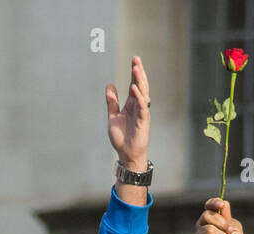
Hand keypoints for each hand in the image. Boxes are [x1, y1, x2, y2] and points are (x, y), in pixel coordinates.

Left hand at [106, 55, 149, 169]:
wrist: (126, 154)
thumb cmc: (121, 137)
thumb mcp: (112, 116)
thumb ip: (112, 101)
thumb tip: (110, 85)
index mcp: (131, 104)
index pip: (134, 84)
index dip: (135, 73)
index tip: (134, 60)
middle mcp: (138, 106)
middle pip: (140, 86)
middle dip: (139, 73)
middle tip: (136, 59)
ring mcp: (142, 113)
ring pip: (143, 93)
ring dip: (140, 81)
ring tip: (136, 68)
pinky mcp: (143, 121)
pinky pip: (142, 107)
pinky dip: (139, 97)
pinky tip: (134, 88)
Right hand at [194, 198, 243, 233]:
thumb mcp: (235, 229)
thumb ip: (229, 217)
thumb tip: (224, 204)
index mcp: (210, 218)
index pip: (208, 206)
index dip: (214, 203)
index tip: (221, 205)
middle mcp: (202, 225)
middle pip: (207, 215)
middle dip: (222, 223)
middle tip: (228, 231)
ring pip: (210, 230)